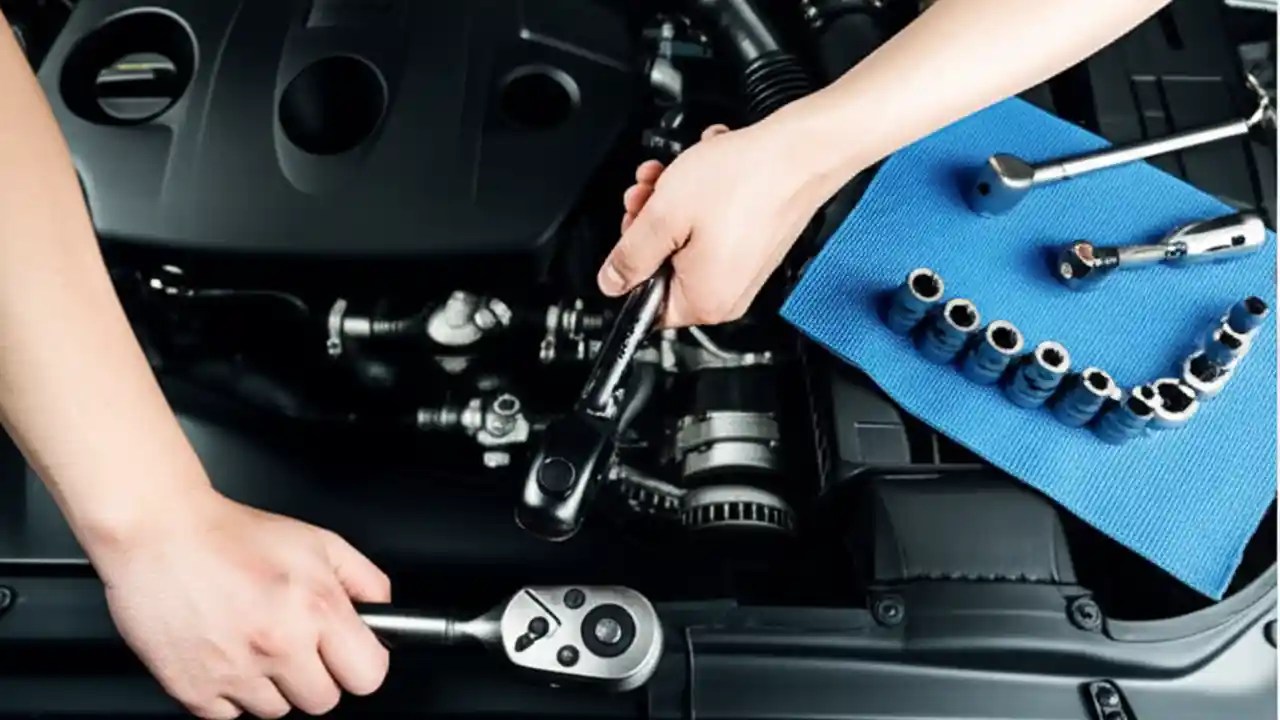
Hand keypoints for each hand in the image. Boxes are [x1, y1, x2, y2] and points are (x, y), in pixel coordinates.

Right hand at [94, 489, 390, 718]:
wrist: (159, 533)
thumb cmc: (232, 535)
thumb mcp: (318, 542)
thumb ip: (363, 579)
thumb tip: (383, 613)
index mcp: (315, 608)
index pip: (368, 676)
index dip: (361, 663)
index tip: (348, 654)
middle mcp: (277, 644)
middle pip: (323, 701)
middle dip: (316, 675)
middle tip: (295, 642)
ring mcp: (233, 672)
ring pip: (275, 711)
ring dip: (271, 684)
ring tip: (253, 639)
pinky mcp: (192, 689)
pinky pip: (228, 715)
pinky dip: (229, 692)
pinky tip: (225, 652)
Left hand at [598, 118, 849, 326]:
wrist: (798, 152)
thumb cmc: (745, 182)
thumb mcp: (664, 216)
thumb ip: (630, 255)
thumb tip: (611, 283)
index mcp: (704, 301)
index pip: (645, 305)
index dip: (631, 263)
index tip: (632, 230)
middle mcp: (727, 295)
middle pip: (664, 268)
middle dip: (650, 225)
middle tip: (649, 193)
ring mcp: (743, 271)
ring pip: (686, 243)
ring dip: (671, 207)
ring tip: (674, 176)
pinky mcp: (754, 247)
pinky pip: (712, 232)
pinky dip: (700, 204)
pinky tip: (703, 176)